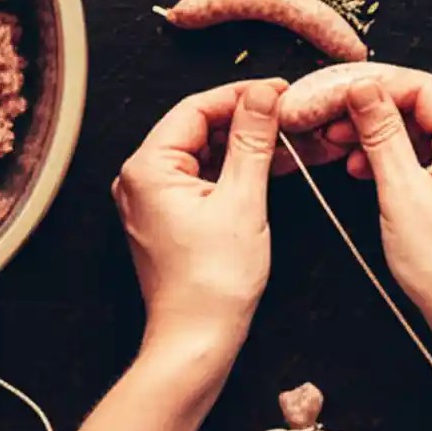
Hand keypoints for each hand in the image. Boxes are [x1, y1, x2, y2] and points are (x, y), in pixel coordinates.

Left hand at [112, 79, 286, 357]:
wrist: (196, 340)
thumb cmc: (211, 284)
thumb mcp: (243, 201)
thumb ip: (252, 141)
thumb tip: (262, 97)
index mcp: (148, 168)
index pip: (196, 108)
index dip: (241, 94)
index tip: (278, 90)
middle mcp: (142, 179)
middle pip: (199, 128)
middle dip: (247, 120)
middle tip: (290, 114)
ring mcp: (153, 199)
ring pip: (205, 154)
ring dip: (246, 146)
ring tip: (290, 140)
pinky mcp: (170, 217)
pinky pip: (204, 179)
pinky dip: (236, 171)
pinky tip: (271, 166)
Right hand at [330, 73, 431, 339]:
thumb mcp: (402, 191)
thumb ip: (381, 132)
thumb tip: (362, 88)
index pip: (420, 88)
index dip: (372, 88)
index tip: (332, 96)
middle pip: (420, 103)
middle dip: (371, 109)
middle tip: (330, 120)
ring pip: (418, 128)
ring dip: (378, 133)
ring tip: (340, 144)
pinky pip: (424, 154)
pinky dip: (392, 156)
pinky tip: (363, 167)